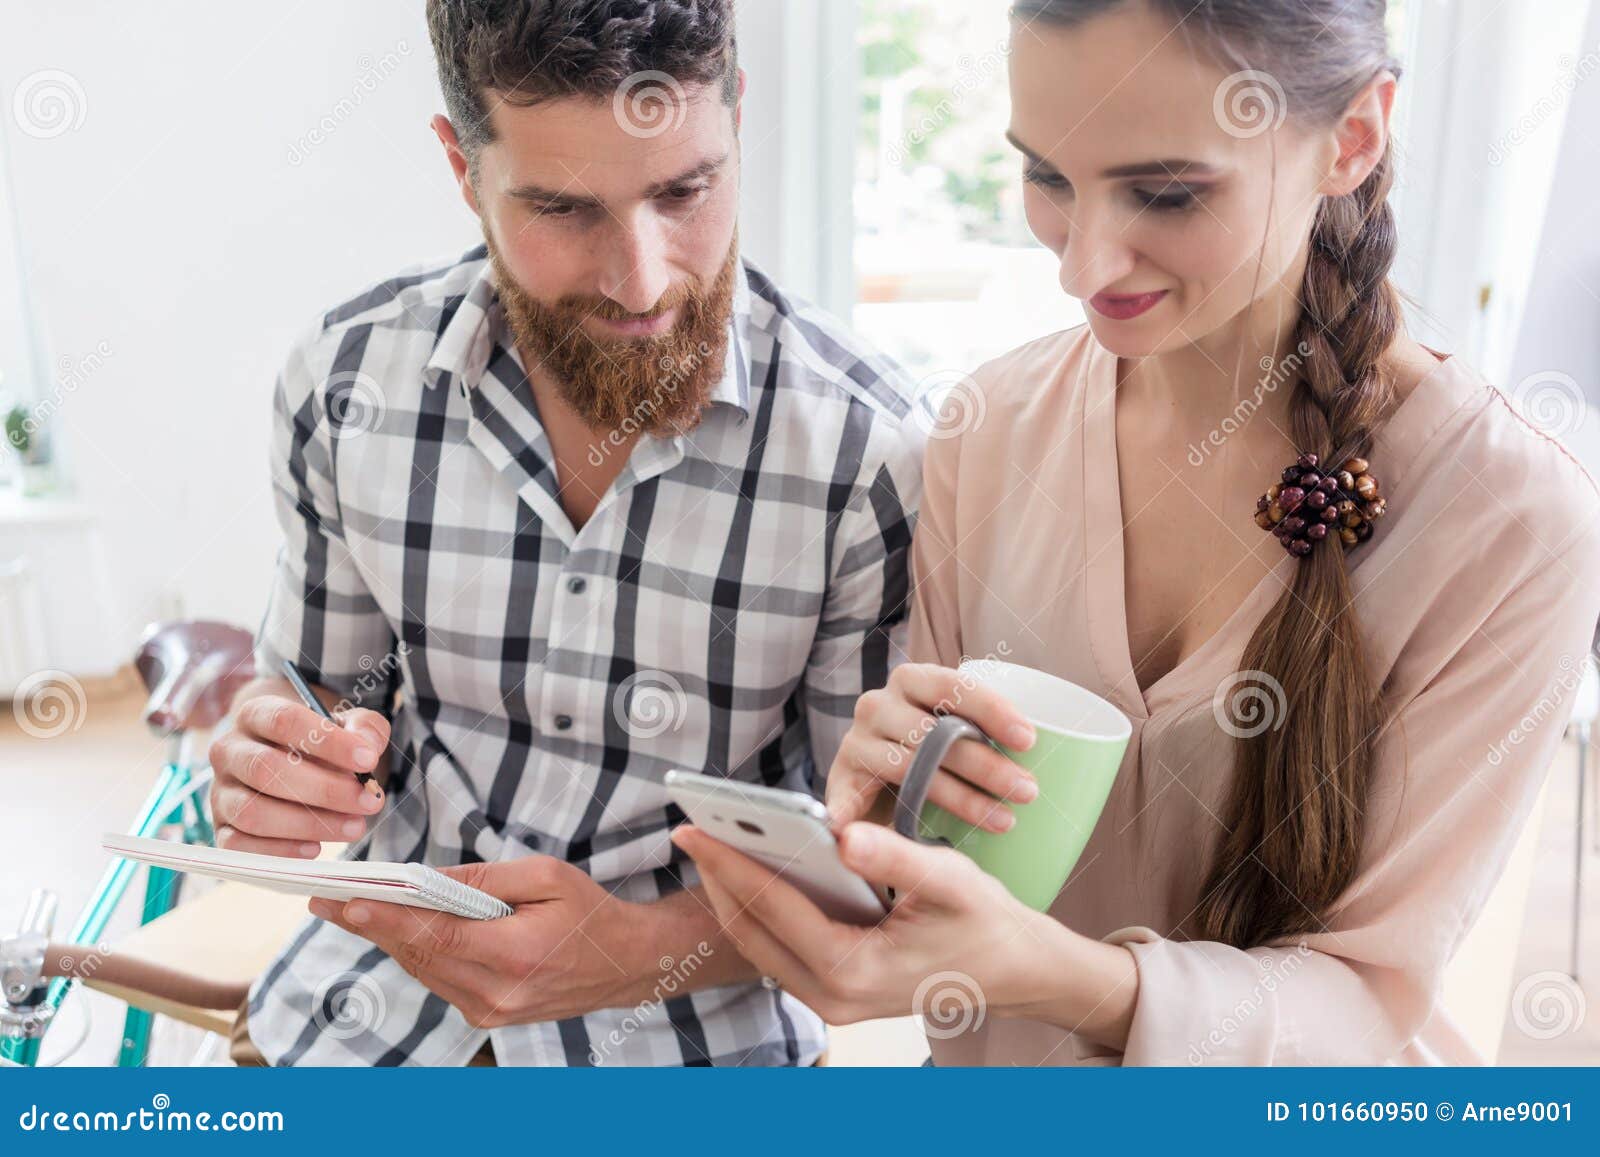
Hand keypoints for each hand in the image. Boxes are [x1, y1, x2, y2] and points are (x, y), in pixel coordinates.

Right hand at [208, 681, 389, 857]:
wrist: (290, 768)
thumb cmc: (320, 746)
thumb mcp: (347, 726)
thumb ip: (364, 728)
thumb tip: (367, 748)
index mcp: (256, 714)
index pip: (284, 721)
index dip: (328, 741)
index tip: (368, 760)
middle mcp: (229, 751)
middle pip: (265, 769)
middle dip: (324, 789)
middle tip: (367, 801)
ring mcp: (220, 792)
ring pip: (252, 811)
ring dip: (308, 823)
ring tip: (353, 826)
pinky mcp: (221, 830)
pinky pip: (239, 846)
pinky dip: (279, 850)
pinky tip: (315, 847)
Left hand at [308, 856, 655, 1027]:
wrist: (625, 964)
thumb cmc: (590, 912)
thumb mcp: (546, 876)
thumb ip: (485, 879)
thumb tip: (429, 879)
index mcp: (516, 955)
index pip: (436, 937)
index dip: (387, 920)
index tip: (346, 903)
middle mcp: (497, 993)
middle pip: (419, 955)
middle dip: (371, 924)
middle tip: (326, 898)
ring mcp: (490, 1010)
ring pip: (422, 968)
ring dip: (387, 938)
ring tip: (348, 908)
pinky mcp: (486, 1014)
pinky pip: (438, 978)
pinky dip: (415, 951)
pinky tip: (395, 927)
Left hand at [673, 820, 1086, 1030]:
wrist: (1013, 973)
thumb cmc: (984, 923)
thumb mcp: (949, 880)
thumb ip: (894, 857)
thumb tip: (841, 833)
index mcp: (853, 970)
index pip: (774, 908)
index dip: (730, 862)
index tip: (696, 826)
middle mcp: (831, 996)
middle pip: (751, 931)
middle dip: (717, 877)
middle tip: (688, 827)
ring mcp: (829, 1001)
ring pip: (758, 943)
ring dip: (732, 893)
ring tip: (710, 841)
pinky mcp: (832, 991)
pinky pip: (778, 948)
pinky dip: (758, 908)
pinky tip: (751, 867)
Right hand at [827, 663, 1038, 832]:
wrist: (873, 782)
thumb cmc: (930, 752)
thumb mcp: (954, 731)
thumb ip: (984, 730)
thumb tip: (1062, 743)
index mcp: (911, 680)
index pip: (952, 685)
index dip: (991, 710)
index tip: (1029, 741)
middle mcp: (878, 704)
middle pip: (934, 733)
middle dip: (987, 764)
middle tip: (1028, 791)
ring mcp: (855, 741)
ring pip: (911, 768)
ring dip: (961, 799)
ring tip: (1004, 821)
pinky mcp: (839, 779)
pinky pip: (851, 798)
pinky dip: (856, 815)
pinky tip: (874, 835)